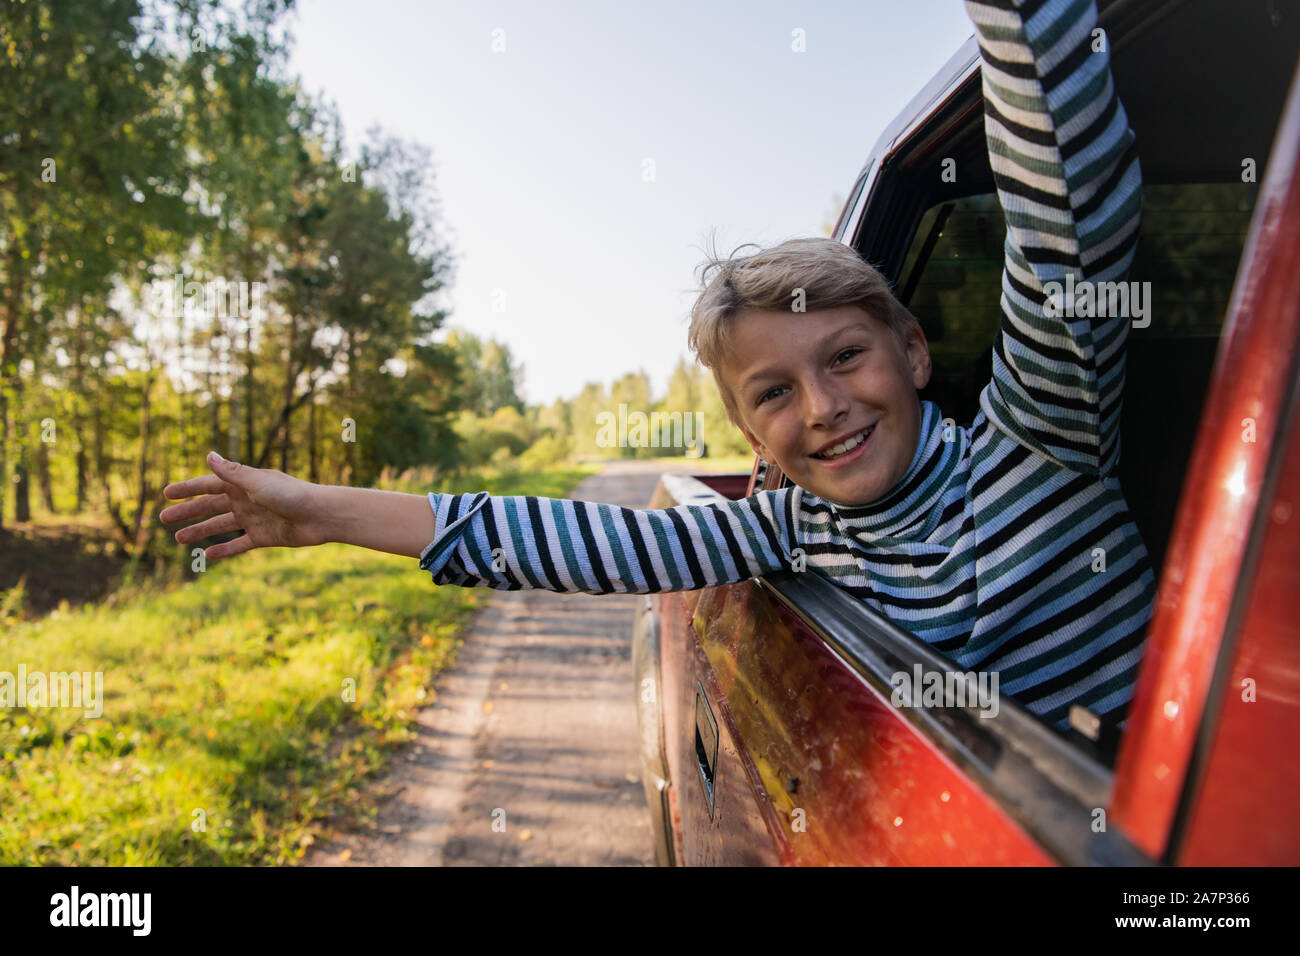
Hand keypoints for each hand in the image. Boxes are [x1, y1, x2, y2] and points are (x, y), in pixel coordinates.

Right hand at [160, 452, 327, 560]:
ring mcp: (254, 519)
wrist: (320, 515)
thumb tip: (209, 455)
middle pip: (210, 506)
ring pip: (221, 526)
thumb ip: (233, 473)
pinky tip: (208, 556)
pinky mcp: (264, 537)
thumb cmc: (291, 495)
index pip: (208, 484)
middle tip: (163, 519)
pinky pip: (239, 545)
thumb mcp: (258, 483)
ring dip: (201, 531)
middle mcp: (246, 500)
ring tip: (179, 539)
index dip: (187, 488)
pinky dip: (224, 550)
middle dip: (188, 512)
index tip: (166, 494)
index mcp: (243, 484)